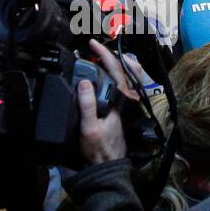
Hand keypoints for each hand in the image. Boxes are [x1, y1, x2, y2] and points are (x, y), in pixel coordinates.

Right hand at [78, 38, 130, 163]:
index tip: (92, 44)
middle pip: (124, 70)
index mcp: (120, 99)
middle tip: (95, 47)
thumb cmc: (99, 149)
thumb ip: (87, 104)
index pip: (115, 70)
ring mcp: (123, 104)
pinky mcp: (118, 110)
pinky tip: (100, 76)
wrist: (107, 166)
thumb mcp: (89, 127)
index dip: (104, 54)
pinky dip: (111, 75)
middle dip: (112, 54)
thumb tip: (84, 82)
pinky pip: (117, 86)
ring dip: (112, 64)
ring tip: (98, 57)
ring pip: (123, 77)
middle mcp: (125, 99)